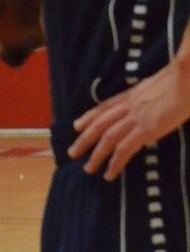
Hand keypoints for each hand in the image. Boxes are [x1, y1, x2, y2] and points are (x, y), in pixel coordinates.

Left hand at [71, 61, 189, 179]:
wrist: (187, 78)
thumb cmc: (180, 80)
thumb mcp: (157, 86)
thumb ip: (149, 96)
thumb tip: (150, 105)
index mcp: (131, 95)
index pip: (103, 107)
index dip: (88, 117)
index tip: (77, 126)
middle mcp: (128, 105)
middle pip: (99, 124)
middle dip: (84, 139)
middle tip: (72, 153)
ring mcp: (136, 117)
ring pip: (107, 138)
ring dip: (96, 155)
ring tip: (88, 168)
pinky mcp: (147, 129)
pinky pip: (125, 148)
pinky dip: (115, 162)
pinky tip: (109, 173)